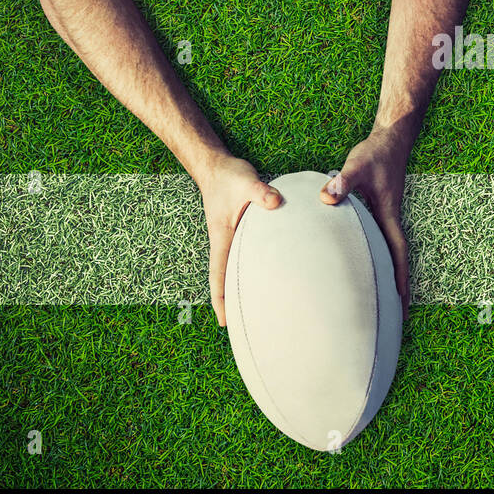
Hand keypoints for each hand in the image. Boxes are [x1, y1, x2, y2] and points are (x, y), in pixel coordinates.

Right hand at [199, 155, 281, 326]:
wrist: (217, 165)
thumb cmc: (228, 176)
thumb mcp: (245, 181)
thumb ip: (261, 192)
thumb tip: (276, 202)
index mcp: (222, 237)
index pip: (218, 275)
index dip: (220, 299)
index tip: (224, 323)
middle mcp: (226, 241)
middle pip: (228, 279)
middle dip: (234, 303)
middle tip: (247, 328)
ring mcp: (233, 237)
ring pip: (238, 268)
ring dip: (245, 287)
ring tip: (263, 309)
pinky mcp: (243, 229)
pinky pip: (248, 254)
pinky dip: (255, 268)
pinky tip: (271, 275)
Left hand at [319, 129, 411, 318]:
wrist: (391, 138)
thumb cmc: (375, 152)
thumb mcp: (357, 165)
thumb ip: (342, 182)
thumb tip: (326, 199)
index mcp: (389, 215)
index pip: (398, 253)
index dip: (401, 279)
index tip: (403, 305)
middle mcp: (390, 219)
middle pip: (397, 259)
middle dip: (399, 287)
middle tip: (397, 316)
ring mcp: (386, 215)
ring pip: (389, 251)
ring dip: (389, 273)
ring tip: (384, 299)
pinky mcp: (379, 209)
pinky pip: (380, 239)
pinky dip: (378, 255)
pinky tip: (367, 263)